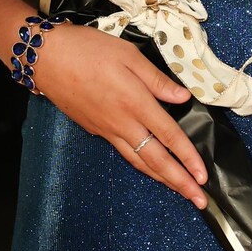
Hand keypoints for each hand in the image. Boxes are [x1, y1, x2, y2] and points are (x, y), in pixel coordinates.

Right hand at [35, 22, 207, 208]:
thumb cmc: (89, 50)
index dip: (188, 157)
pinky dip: (141, 165)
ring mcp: (106, 130)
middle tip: (199, 200)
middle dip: (180, 182)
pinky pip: (123, 153)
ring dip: (161, 179)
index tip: (203, 176)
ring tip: (179, 190)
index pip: (169, 136)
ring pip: (138, 161)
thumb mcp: (128, 55)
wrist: (48, 59)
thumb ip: (157, 80)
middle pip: (156, 160)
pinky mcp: (94, 130)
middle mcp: (122, 123)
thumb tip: (183, 98)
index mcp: (136, 103)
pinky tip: (149, 167)